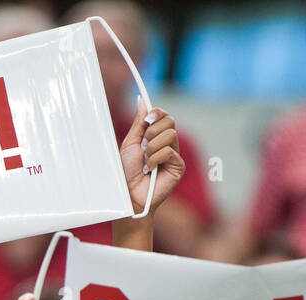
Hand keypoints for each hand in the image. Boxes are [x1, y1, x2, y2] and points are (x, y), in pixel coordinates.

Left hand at [121, 100, 183, 216]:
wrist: (129, 193)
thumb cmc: (127, 171)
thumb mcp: (130, 143)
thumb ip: (139, 122)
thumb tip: (141, 100)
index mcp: (155, 135)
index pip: (163, 115)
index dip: (157, 113)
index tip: (147, 120)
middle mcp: (167, 143)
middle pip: (170, 121)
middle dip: (152, 132)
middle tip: (143, 147)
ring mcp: (174, 154)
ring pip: (170, 135)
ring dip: (152, 148)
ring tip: (145, 161)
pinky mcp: (178, 165)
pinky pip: (169, 151)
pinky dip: (156, 159)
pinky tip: (150, 169)